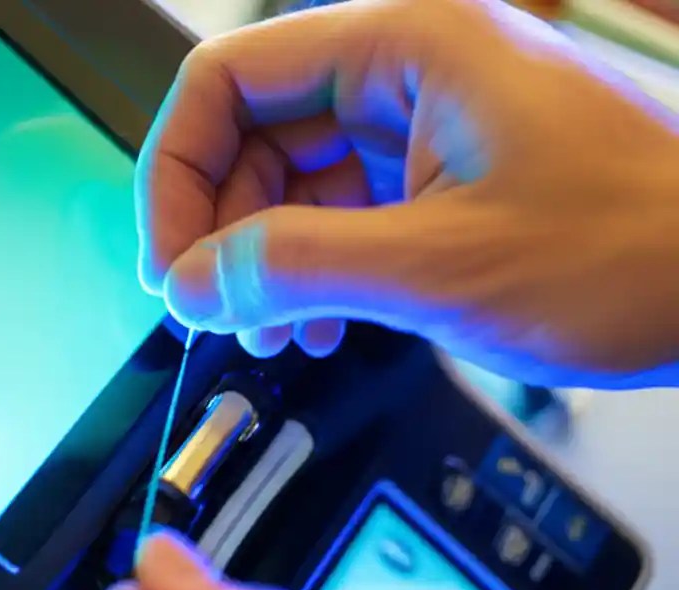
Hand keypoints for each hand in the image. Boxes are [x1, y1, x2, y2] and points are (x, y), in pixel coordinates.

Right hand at [137, 0, 678, 388]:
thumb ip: (299, 265)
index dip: (177, 174)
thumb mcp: (442, 267)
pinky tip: (320, 325)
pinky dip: (313, 268)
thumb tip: (193, 280)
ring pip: (290, 179)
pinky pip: (340, 210)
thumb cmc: (639, 249)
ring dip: (264, 260)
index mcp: (405, 46)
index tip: (170, 264)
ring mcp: (424, 122)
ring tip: (272, 330)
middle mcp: (406, 69)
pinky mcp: (440, 174)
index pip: (227, 81)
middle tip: (212, 311)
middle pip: (251, 133)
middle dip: (220, 229)